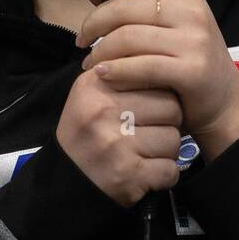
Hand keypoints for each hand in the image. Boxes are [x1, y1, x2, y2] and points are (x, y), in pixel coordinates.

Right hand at [54, 69, 182, 208]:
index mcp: (94, 86)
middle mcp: (102, 112)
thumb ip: (121, 73)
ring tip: (146, 152)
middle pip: (170, 107)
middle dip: (167, 122)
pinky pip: (170, 169)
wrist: (64, 182)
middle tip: (150, 132)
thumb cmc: (86, 134)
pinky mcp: (128, 175)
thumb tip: (160, 57)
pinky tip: (147, 173)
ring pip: (173, 139)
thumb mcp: (90, 94)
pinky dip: (164, 175)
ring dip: (166, 150)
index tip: (150, 105)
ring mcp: (115, 145)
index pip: (153, 76)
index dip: (159, 93)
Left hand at [72, 0, 238, 160]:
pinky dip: (115, 70)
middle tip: (81, 40)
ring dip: (100, 51)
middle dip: (94, 23)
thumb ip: (124, 1)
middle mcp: (192, 11)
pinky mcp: (192, 70)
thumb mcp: (163, 25)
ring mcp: (194, 40)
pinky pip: (141, 65)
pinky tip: (103, 75)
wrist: (224, 103)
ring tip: (91, 63)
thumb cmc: (187, 60)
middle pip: (126, 7)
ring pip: (129, 37)